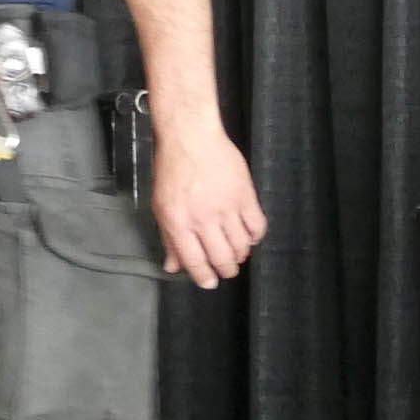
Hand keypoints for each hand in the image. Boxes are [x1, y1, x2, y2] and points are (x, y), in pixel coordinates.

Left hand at [151, 121, 266, 289]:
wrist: (191, 137)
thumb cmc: (172, 169)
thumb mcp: (161, 206)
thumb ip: (169, 239)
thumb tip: (173, 266)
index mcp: (179, 223)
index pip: (195, 262)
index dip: (204, 277)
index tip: (209, 283)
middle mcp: (203, 219)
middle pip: (222, 258)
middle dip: (226, 270)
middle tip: (227, 270)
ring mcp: (226, 207)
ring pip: (241, 246)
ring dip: (241, 255)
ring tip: (237, 255)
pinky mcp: (245, 195)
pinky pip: (257, 226)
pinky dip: (256, 237)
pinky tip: (250, 236)